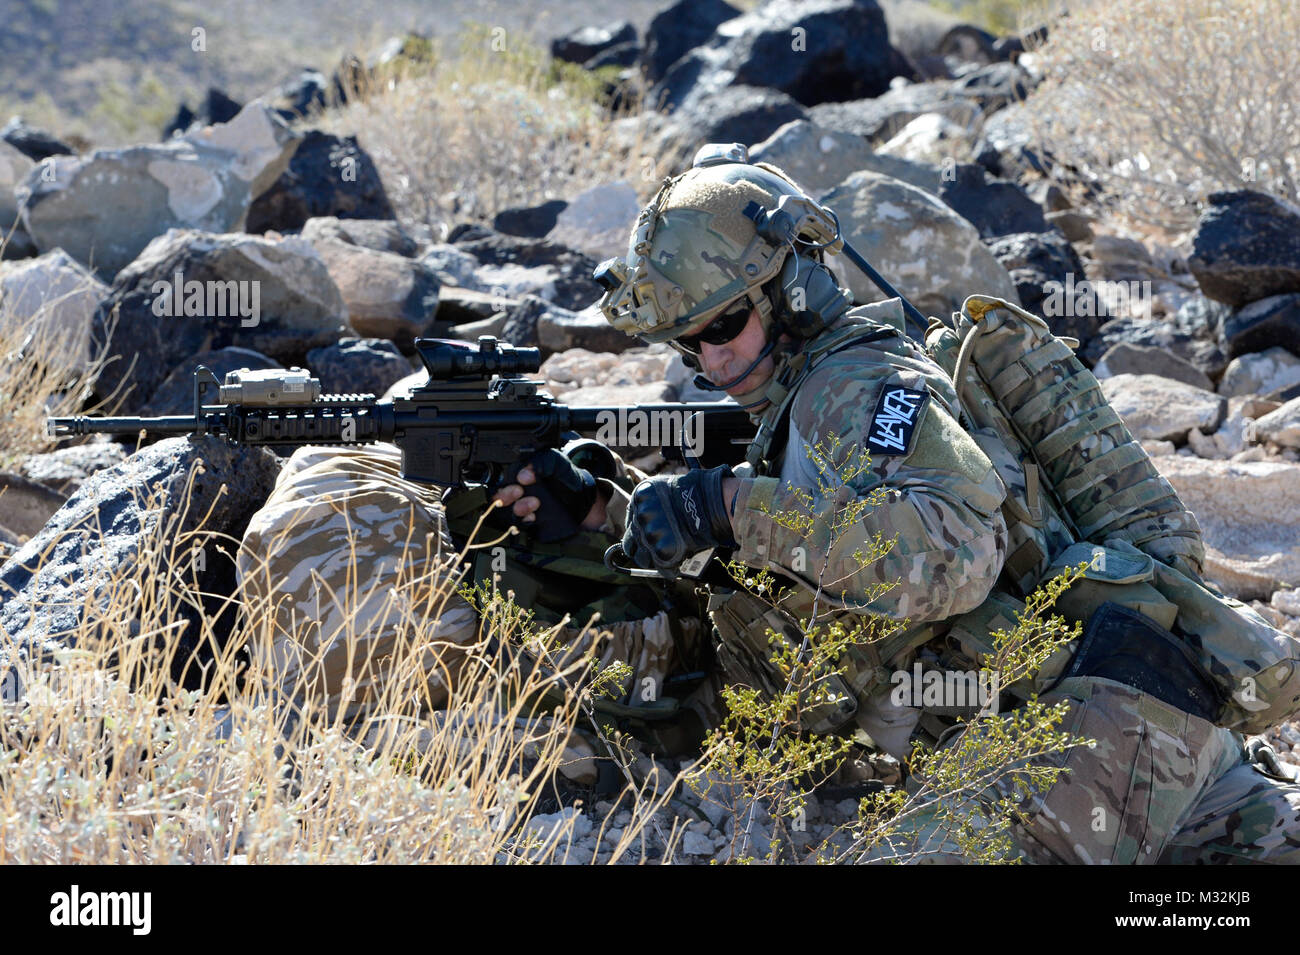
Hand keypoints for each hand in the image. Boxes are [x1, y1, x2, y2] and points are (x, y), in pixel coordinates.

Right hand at [493, 449, 604, 532]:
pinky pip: (517, 528)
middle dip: (506, 495)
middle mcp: (518, 494)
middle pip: (499, 497)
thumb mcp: (557, 463)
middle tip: (519, 491)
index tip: (522, 481)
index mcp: (521, 477)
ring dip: (517, 508)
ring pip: (506, 513)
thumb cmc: (566, 479)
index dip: (509, 480)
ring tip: (534, 504)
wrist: (582, 500)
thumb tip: (524, 474)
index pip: (505, 479)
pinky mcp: (528, 525)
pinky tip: (533, 519)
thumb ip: (542, 462)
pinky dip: (522, 524)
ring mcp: (522, 510)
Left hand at [621, 465, 735, 568]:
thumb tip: (650, 521)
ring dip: (654, 560)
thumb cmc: (698, 494)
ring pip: (643, 558)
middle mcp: (641, 516)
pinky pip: (662, 567)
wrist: (714, 501)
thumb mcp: (667, 490)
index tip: (648, 537)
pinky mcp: (662, 551)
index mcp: (639, 497)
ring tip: (668, 558)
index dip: (639, 532)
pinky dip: (670, 569)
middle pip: (631, 543)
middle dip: (643, 548)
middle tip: (657, 550)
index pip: (631, 523)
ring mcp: (650, 534)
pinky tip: (677, 566)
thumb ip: (653, 504)